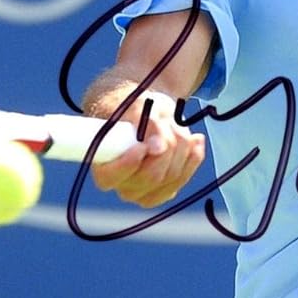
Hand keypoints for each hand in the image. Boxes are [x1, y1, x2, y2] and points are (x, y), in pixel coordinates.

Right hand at [90, 90, 206, 207]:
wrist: (145, 112)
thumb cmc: (133, 108)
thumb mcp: (139, 105)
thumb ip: (145, 123)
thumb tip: (159, 147)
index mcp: (102, 166)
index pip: (110, 176)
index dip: (128, 163)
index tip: (142, 144)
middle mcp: (121, 185)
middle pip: (150, 177)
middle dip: (165, 147)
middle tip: (167, 123)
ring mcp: (144, 192)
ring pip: (171, 176)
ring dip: (180, 147)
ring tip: (176, 125)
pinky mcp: (165, 190)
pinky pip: (184, 177)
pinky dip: (193, 157)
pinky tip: (195, 140)